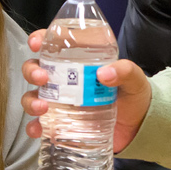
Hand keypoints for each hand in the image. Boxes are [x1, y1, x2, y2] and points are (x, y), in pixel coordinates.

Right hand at [21, 31, 151, 152]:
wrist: (139, 127)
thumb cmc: (134, 95)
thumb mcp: (134, 79)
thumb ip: (125, 71)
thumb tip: (104, 73)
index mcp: (79, 61)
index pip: (54, 44)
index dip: (40, 39)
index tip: (36, 43)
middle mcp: (65, 79)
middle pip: (36, 68)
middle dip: (31, 71)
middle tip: (42, 78)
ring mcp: (61, 102)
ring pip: (33, 96)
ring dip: (31, 100)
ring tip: (42, 108)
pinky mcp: (61, 123)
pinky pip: (40, 124)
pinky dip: (34, 127)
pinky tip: (37, 129)